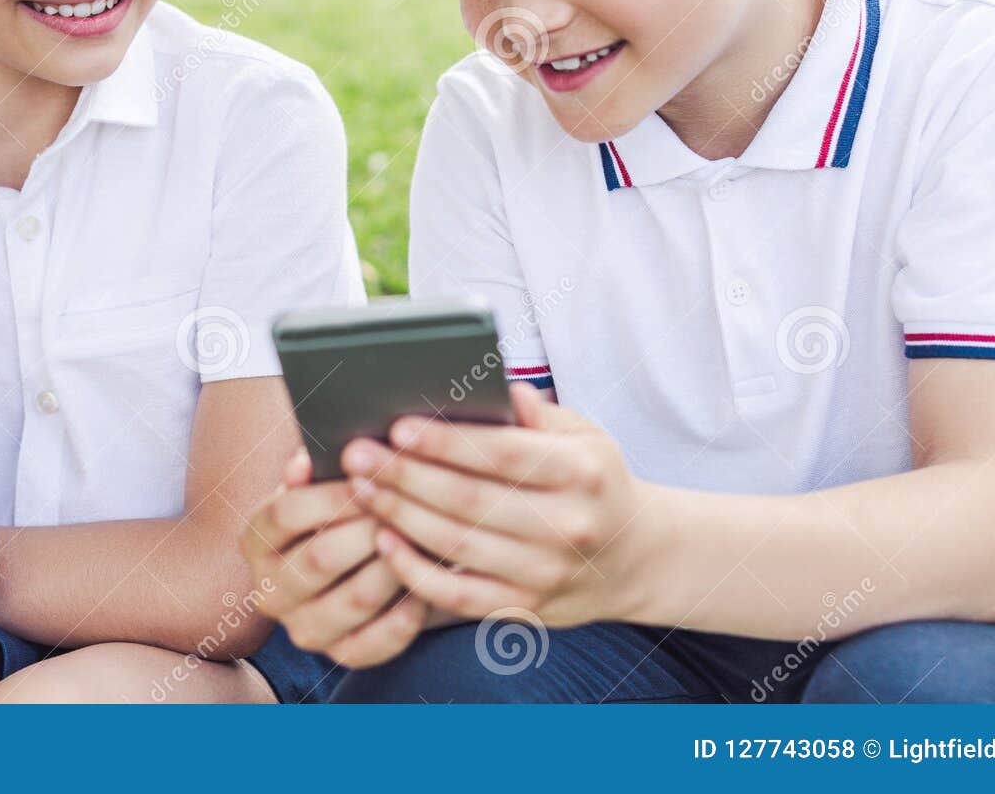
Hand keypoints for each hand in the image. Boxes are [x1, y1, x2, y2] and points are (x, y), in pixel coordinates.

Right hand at [239, 449, 431, 667]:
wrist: (353, 563)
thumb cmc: (339, 510)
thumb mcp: (319, 484)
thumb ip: (313, 471)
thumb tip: (303, 463)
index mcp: (255, 542)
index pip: (287, 514)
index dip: (333, 495)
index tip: (373, 475)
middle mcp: (269, 592)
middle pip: (322, 558)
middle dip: (370, 528)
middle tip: (406, 507)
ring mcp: (304, 629)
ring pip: (356, 599)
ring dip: (394, 565)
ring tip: (422, 537)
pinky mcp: (342, 656)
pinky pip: (379, 641)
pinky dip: (408, 611)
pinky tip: (425, 579)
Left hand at [344, 382, 663, 627]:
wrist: (636, 557)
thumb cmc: (594, 481)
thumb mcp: (584, 435)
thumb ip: (537, 413)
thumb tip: (498, 386)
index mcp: (582, 471)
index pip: (502, 454)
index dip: (445, 443)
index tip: (397, 427)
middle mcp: (568, 524)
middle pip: (470, 501)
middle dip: (405, 477)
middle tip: (358, 456)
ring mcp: (547, 572)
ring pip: (457, 546)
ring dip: (400, 517)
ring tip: (361, 489)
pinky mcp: (525, 608)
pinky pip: (457, 595)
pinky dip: (415, 571)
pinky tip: (384, 542)